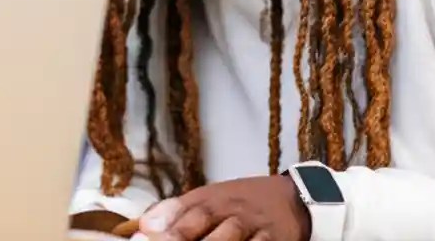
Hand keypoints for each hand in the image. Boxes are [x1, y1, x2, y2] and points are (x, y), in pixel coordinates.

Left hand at [135, 176, 310, 240]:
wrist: (294, 198)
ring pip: (228, 237)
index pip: (181, 208)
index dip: (162, 224)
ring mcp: (252, 225)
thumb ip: (176, 211)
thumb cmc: (242, 202)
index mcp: (209, 197)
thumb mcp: (208, 198)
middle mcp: (229, 208)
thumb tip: (142, 226)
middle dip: (179, 236)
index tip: (139, 237)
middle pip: (201, 221)